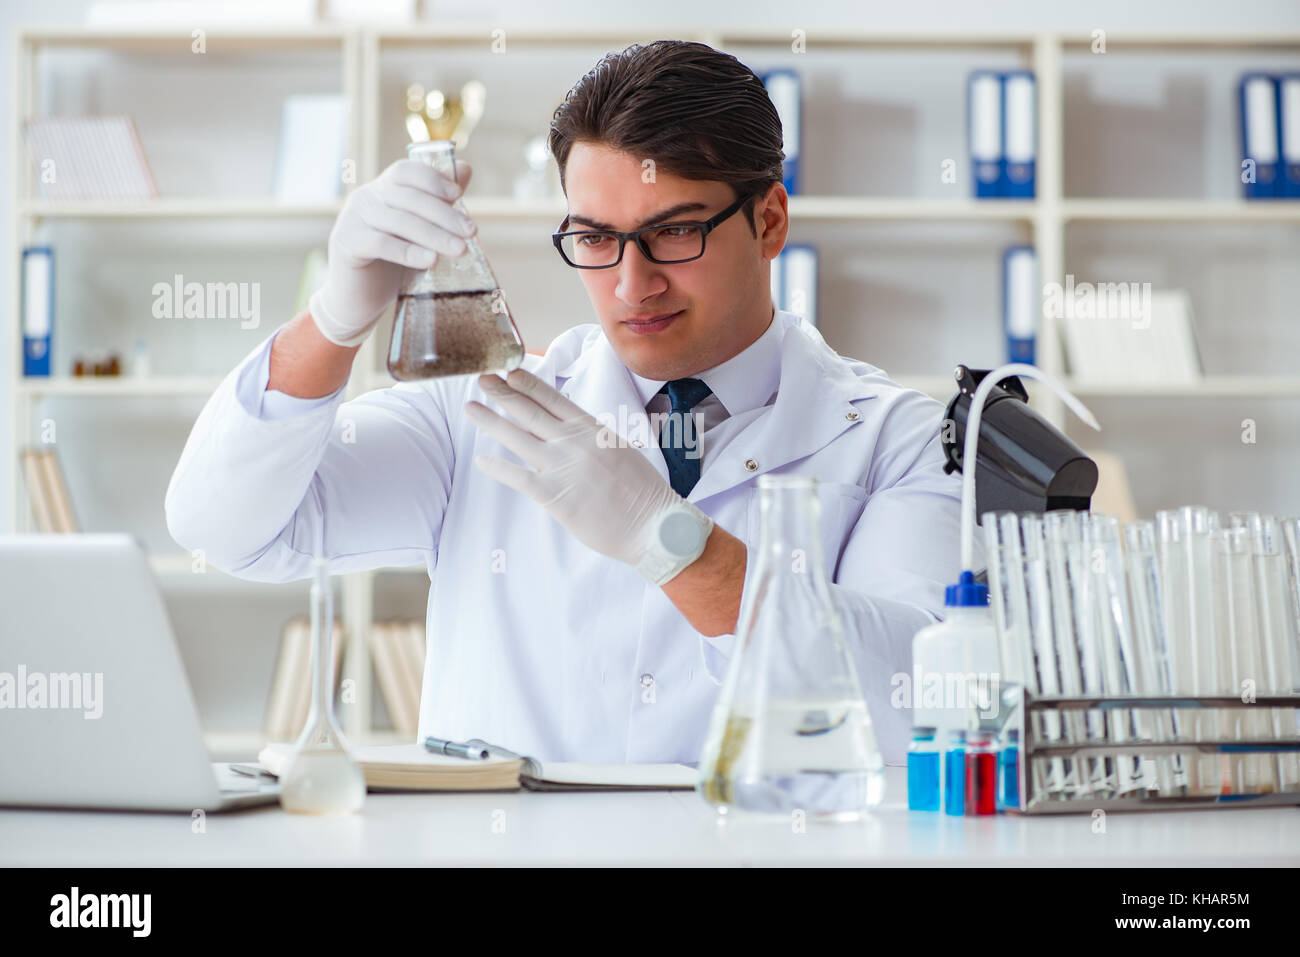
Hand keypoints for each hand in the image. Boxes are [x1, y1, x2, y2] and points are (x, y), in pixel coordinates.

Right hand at [308, 158, 476, 346]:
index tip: (458, 195)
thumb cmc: (392, 264)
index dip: (432, 179)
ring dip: (434, 235)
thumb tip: (465, 169)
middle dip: (444, 214)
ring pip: (399, 221)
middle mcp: (366, 198)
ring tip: (459, 249)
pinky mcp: (347, 243)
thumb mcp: (418, 233)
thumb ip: (438, 203)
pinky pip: (380, 243)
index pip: (405, 172)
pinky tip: (429, 260)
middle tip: (471, 231)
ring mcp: (353, 219)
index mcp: (383, 190)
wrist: (358, 299)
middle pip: (408, 197)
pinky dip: (408, 252)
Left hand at [465, 369, 712, 581]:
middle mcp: (573, 442)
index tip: (511, 372)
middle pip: (530, 411)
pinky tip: (481, 459)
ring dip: (491, 421)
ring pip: (517, 437)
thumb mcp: (620, 449)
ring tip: (471, 408)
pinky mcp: (554, 495)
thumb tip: (575, 432)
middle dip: (502, 393)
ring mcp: (562, 467)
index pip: (554, 399)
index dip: (529, 384)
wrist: (653, 525)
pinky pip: (517, 477)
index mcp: (592, 429)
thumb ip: (594, 439)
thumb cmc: (643, 491)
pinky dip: (497, 467)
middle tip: (482, 379)